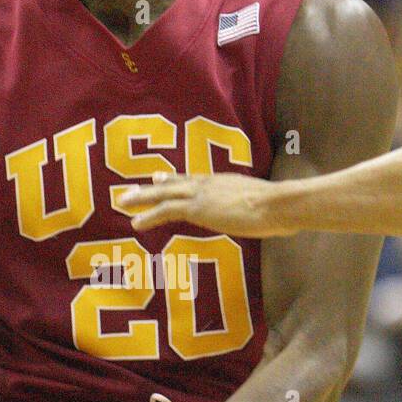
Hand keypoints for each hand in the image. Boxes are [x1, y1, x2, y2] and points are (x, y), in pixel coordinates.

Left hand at [122, 172, 289, 236]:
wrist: (278, 204)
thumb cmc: (280, 208)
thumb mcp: (266, 205)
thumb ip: (260, 208)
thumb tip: (272, 217)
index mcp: (223, 182)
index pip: (193, 180)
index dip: (174, 179)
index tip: (159, 178)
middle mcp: (209, 184)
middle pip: (173, 184)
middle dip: (149, 188)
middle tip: (130, 190)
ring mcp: (202, 194)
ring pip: (163, 194)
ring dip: (141, 199)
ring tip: (122, 203)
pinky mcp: (197, 208)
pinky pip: (165, 210)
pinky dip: (148, 216)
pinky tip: (135, 223)